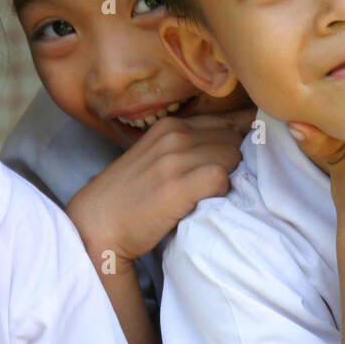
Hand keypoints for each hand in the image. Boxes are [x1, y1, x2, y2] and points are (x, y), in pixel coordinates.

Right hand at [67, 109, 254, 263]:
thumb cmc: (130, 196)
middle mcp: (174, 134)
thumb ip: (190, 145)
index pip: (229, 118)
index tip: (250, 155)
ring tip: (213, 194)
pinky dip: (221, 192)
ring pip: (233, 155)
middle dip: (238, 159)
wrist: (95, 224)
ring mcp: (174, 158)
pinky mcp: (176, 185)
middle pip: (235, 137)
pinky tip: (206, 202)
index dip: (245, 137)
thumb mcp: (158, 157)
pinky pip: (221, 178)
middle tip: (226, 182)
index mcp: (172, 124)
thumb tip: (237, 144)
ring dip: (231, 176)